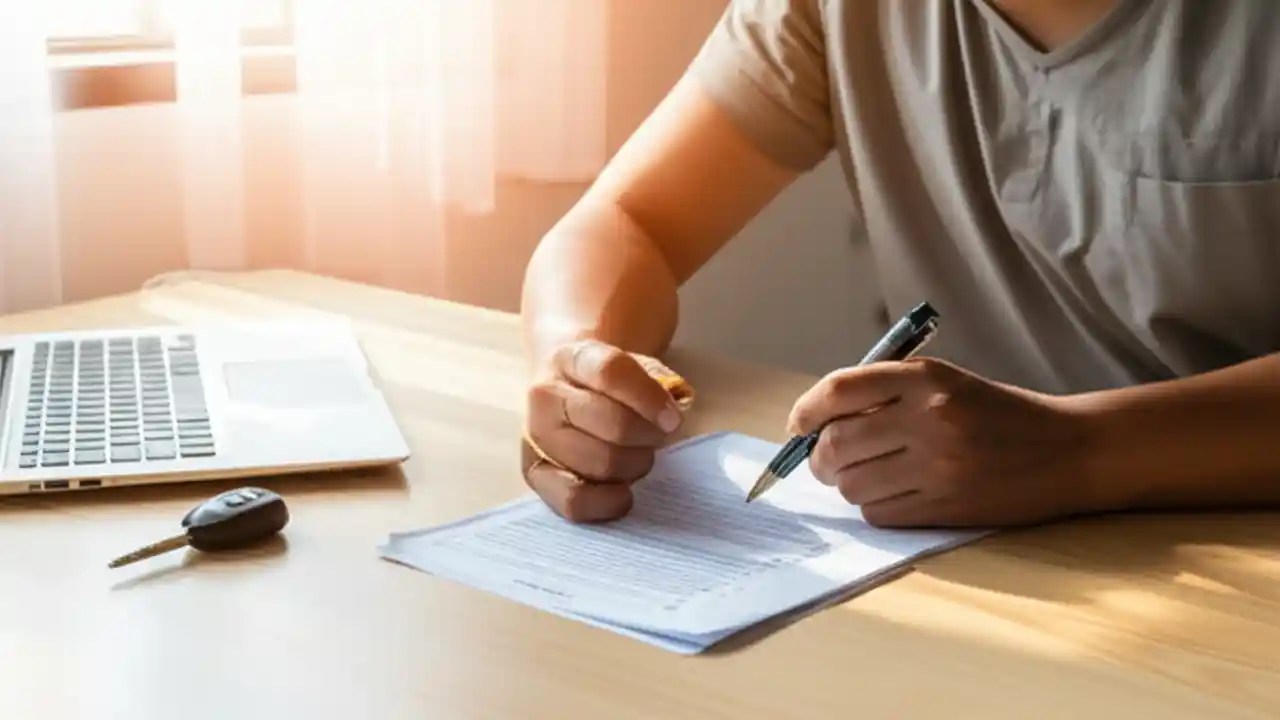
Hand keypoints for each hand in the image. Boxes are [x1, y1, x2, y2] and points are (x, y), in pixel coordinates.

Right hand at [523, 340, 683, 521]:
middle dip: (648, 436)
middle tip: (657, 437)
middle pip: (612, 424)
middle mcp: (545, 395)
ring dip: (634, 465)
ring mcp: (535, 436)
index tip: (673, 418)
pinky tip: (624, 493)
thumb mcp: (635, 366)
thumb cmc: (610, 385)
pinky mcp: (534, 473)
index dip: (649, 398)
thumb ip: (658, 383)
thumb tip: (672, 413)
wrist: (565, 391)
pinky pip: (573, 500)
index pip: (611, 372)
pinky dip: (607, 502)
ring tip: (638, 456)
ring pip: (600, 463)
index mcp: (572, 358)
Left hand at [788, 357, 1095, 527]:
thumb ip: (886, 392)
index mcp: (926, 378)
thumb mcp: (945, 381)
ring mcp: (939, 465)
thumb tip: (816, 420)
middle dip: (818, 457)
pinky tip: (893, 494)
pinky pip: (879, 512)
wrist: (1066, 449)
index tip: (798, 425)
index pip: (840, 389)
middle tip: (824, 461)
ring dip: (845, 484)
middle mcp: (930, 417)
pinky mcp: (947, 505)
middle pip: (836, 443)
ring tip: (863, 476)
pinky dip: (874, 506)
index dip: (806, 410)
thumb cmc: (995, 412)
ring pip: (852, 484)